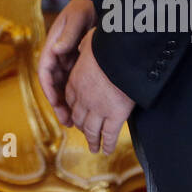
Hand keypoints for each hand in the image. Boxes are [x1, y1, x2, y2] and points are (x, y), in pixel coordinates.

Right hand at [38, 0, 94, 125]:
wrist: (97, 4)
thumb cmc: (83, 8)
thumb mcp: (75, 18)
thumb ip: (67, 34)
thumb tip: (57, 50)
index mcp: (52, 46)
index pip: (45, 72)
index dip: (50, 90)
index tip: (57, 104)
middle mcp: (57, 56)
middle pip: (54, 85)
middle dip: (59, 104)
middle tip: (68, 121)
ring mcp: (67, 61)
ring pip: (64, 87)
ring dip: (68, 104)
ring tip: (76, 122)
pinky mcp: (78, 64)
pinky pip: (76, 84)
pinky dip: (78, 97)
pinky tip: (86, 108)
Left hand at [64, 26, 133, 154]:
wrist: (120, 55)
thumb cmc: (107, 45)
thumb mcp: (89, 42)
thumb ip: (85, 47)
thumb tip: (84, 45)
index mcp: (76, 81)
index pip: (71, 99)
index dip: (73, 108)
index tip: (76, 113)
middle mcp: (84, 98)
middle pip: (79, 117)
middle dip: (81, 126)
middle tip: (85, 133)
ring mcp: (98, 109)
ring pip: (92, 129)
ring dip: (92, 140)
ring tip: (94, 147)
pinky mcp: (115, 116)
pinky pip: (109, 134)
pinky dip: (107, 144)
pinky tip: (107, 149)